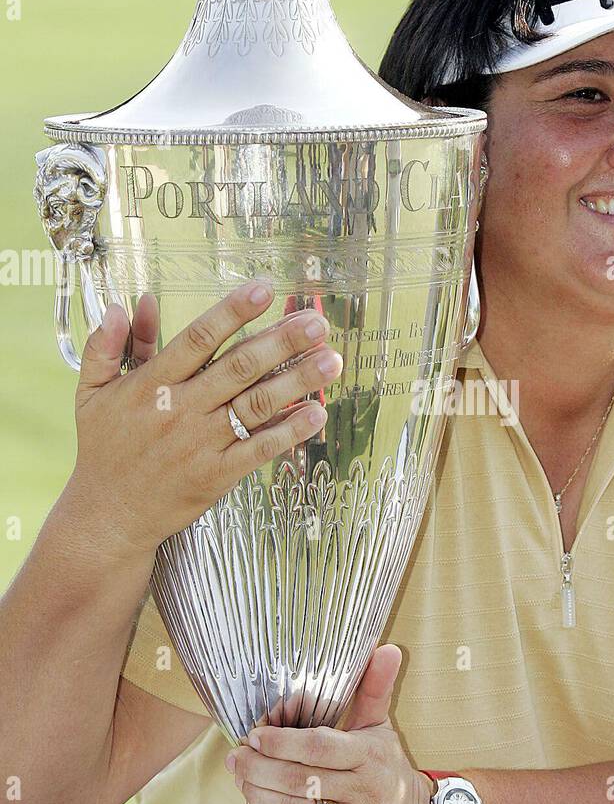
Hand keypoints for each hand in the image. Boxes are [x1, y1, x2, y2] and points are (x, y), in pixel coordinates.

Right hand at [63, 281, 342, 559]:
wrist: (108, 515)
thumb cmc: (104, 448)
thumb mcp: (92, 391)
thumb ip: (108, 345)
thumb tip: (131, 302)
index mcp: (151, 383)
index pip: (198, 338)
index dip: (233, 312)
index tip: (264, 289)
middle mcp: (181, 409)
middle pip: (239, 368)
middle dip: (281, 342)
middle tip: (316, 321)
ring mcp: (202, 444)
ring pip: (257, 406)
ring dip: (297, 381)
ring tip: (331, 360)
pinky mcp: (217, 475)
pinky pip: (259, 450)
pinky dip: (290, 432)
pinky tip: (317, 413)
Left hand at [225, 644, 436, 803]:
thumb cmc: (387, 771)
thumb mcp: (382, 728)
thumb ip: (375, 689)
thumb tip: (386, 649)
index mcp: (371, 755)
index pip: (321, 747)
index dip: (283, 742)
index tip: (255, 734)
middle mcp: (366, 791)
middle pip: (303, 780)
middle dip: (260, 769)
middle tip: (235, 757)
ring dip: (260, 796)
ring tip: (240, 779)